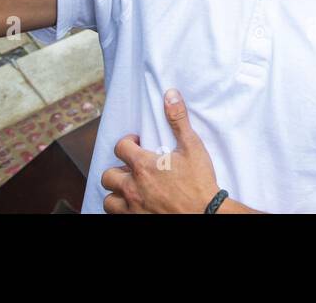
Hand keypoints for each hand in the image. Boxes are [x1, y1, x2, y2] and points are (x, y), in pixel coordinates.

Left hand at [101, 89, 221, 213]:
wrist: (206, 214)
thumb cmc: (199, 182)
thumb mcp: (192, 147)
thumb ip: (178, 120)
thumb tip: (171, 95)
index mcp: (144, 166)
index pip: (120, 148)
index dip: (127, 143)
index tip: (136, 145)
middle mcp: (133, 187)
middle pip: (108, 175)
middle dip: (118, 170)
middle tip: (132, 170)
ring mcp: (133, 208)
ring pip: (109, 200)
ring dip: (116, 193)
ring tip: (129, 189)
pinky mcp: (137, 221)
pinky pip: (117, 216)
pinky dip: (121, 210)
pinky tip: (134, 205)